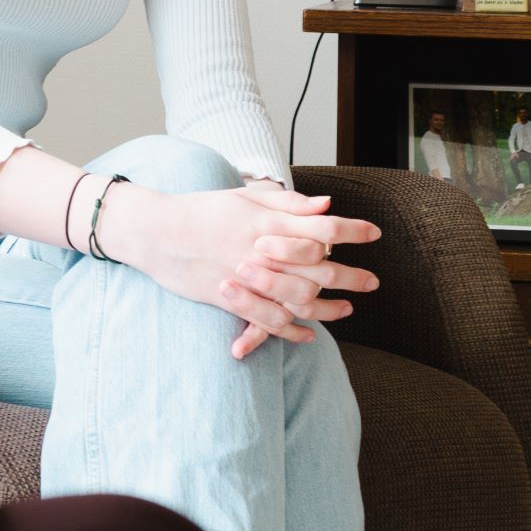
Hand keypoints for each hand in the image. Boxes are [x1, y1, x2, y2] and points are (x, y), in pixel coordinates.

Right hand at [106, 185, 381, 361]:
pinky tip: (308, 335)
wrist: (157, 231)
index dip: (352, 230)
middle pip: (318, 266)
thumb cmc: (202, 209)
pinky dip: (292, 331)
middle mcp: (260, 249)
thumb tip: (326, 205)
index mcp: (266, 220)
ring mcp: (246, 276)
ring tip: (348, 310)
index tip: (374, 233)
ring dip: (328, 307)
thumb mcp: (245, 196)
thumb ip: (287, 202)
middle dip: (351, 275)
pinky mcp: (230, 297)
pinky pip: (268, 320)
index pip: (321, 226)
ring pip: (299, 297)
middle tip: (373, 282)